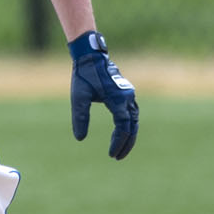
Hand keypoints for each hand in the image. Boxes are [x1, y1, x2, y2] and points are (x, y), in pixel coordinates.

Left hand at [69, 31, 137, 159]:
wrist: (91, 56)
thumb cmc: (84, 75)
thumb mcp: (79, 97)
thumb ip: (80, 117)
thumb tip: (80, 138)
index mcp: (118, 99)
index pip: (123, 127)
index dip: (118, 142)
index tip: (111, 154)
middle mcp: (127, 97)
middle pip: (133, 126)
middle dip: (127, 143)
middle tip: (118, 157)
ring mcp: (128, 94)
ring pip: (134, 119)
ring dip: (129, 134)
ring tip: (121, 148)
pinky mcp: (126, 92)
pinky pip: (132, 113)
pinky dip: (129, 125)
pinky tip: (121, 132)